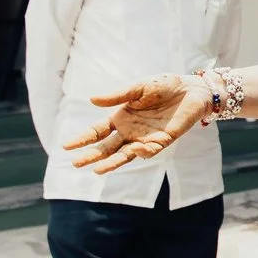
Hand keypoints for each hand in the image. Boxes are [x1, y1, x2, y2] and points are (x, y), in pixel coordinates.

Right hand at [65, 74, 207, 173]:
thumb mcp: (138, 88)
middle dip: (91, 155)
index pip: (97, 131)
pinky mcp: (162, 141)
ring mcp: (144, 138)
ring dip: (111, 163)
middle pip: (106, 147)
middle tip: (75, 163)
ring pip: (124, 155)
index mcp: (120, 117)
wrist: (191, 89)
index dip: (83, 138)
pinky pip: (149, 151)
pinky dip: (142, 152)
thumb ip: (118, 96)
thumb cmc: (164, 86)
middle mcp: (129, 131)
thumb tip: (92, 99)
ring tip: (96, 170)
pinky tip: (135, 149)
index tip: (66, 146)